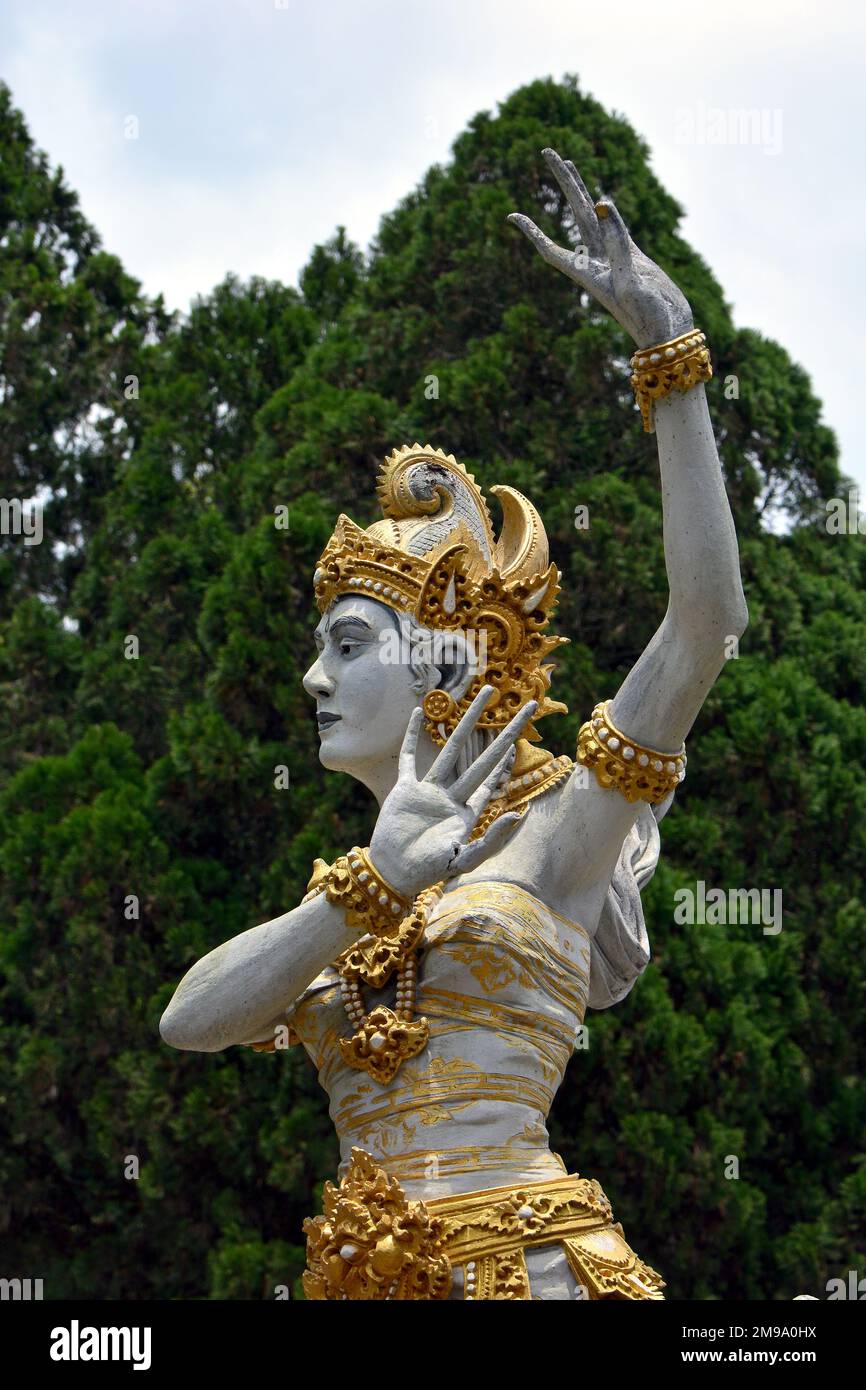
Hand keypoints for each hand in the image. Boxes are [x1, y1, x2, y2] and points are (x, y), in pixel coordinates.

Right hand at [368, 685, 535, 898]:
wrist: (392, 873)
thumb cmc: (428, 872)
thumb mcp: (465, 859)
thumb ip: (494, 839)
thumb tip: (521, 813)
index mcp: (468, 813)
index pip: (493, 780)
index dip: (507, 761)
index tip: (520, 738)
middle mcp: (452, 797)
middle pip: (482, 756)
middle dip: (504, 731)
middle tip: (525, 707)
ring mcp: (429, 791)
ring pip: (451, 748)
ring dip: (467, 721)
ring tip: (481, 695)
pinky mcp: (405, 789)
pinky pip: (410, 757)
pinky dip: (412, 736)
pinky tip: (418, 713)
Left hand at [508, 147, 693, 348]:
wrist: (670, 334)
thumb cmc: (651, 317)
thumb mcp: (632, 281)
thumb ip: (617, 243)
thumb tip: (601, 203)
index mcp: (591, 274)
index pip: (553, 249)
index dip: (532, 232)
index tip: (511, 215)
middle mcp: (598, 263)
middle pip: (575, 215)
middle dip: (563, 184)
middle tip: (547, 150)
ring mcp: (615, 259)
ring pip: (592, 216)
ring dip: (580, 190)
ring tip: (569, 163)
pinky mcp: (634, 258)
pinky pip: (614, 228)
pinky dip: (606, 211)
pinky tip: (599, 200)